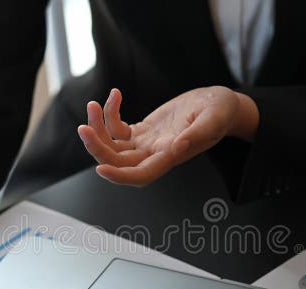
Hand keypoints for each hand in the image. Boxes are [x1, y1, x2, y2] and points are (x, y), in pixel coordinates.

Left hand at [77, 86, 258, 185]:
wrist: (221, 104)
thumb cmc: (221, 111)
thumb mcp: (214, 118)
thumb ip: (198, 134)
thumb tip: (177, 147)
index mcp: (171, 155)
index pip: (141, 175)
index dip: (119, 176)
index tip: (101, 169)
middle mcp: (156, 153)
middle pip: (118, 162)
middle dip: (97, 147)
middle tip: (85, 126)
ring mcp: (147, 143)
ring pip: (113, 146)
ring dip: (98, 129)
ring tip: (94, 105)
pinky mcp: (144, 130)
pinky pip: (118, 129)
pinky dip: (110, 114)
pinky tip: (115, 95)